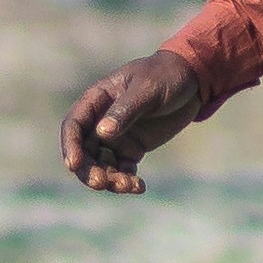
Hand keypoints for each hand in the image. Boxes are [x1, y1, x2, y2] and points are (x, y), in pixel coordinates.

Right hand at [57, 51, 208, 193]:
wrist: (192, 80)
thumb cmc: (165, 75)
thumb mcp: (146, 89)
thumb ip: (125, 110)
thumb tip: (102, 133)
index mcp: (97, 99)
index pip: (74, 125)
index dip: (70, 145)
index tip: (73, 164)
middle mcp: (100, 120)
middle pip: (83, 151)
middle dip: (88, 169)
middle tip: (101, 183)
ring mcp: (116, 137)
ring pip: (102, 165)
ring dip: (109, 179)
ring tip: (127, 185)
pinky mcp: (132, 149)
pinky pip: (122, 170)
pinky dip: (127, 180)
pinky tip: (138, 186)